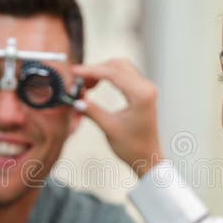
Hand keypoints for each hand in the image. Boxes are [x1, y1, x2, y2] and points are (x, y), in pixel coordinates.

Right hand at [73, 59, 163, 177]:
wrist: (147, 157)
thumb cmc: (132, 147)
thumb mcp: (109, 128)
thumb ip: (92, 111)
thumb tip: (76, 99)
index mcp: (141, 95)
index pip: (113, 73)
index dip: (91, 70)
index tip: (75, 72)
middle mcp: (146, 87)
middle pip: (117, 65)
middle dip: (96, 69)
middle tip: (79, 80)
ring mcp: (146, 88)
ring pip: (121, 67)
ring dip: (102, 71)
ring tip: (86, 84)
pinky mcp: (143, 91)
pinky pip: (124, 75)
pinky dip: (109, 76)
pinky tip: (97, 85)